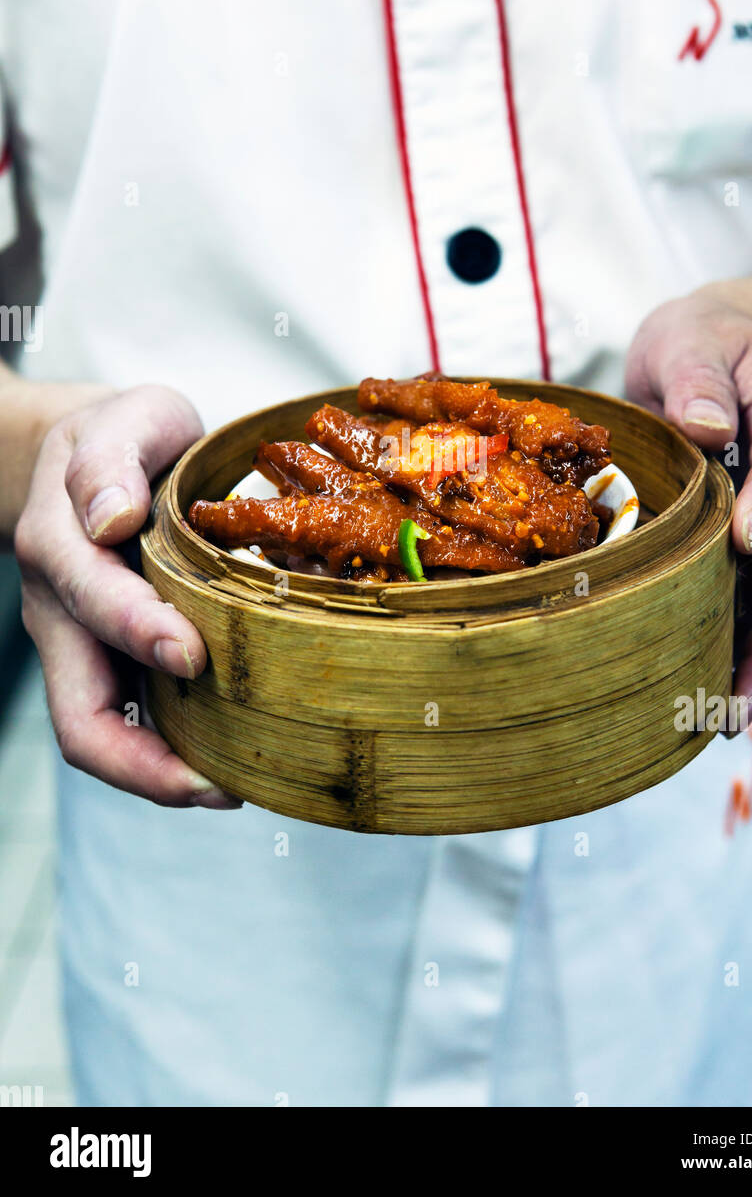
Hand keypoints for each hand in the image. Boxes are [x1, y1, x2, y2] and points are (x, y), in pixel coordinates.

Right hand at [14, 385, 240, 807]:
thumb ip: (114, 459)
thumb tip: (110, 518)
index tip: (192, 654)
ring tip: (233, 789)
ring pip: (100, 737)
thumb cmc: (126, 439)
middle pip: (79, 714)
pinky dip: (173, 755)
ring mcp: (82, 649)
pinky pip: (132, 726)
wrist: (96, 460)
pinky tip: (230, 763)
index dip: (136, 630)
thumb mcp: (126, 419)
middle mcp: (61, 612)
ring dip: (161, 776)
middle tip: (220, 783)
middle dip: (145, 761)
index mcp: (61, 546)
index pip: (89, 600)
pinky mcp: (111, 664)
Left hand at [625, 291, 751, 703]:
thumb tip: (704, 428)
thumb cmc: (702, 345)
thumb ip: (699, 373)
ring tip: (715, 719)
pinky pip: (749, 609)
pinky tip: (696, 692)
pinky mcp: (744, 551)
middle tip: (735, 700)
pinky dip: (732, 652)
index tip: (745, 537)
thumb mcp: (694, 337)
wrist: (715, 357)